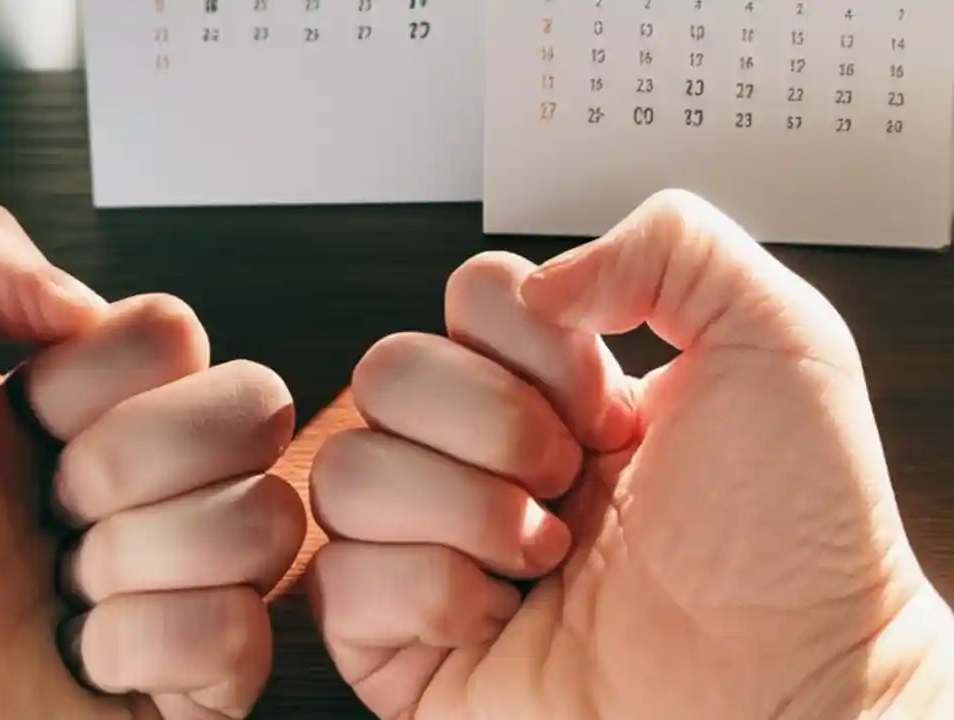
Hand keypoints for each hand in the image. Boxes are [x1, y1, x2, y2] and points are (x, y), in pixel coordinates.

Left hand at [0, 204, 304, 718]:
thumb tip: (84, 297)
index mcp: (110, 399)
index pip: (179, 332)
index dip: (91, 380)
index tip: (20, 425)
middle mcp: (170, 478)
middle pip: (255, 407)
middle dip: (125, 461)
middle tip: (47, 509)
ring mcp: (197, 574)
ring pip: (263, 520)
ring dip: (132, 560)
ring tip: (60, 590)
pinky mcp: (205, 675)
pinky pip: (239, 634)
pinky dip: (140, 645)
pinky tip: (82, 653)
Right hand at [308, 190, 953, 718]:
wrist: (791, 692)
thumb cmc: (798, 543)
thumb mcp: (779, 344)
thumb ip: (671, 244)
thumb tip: (539, 283)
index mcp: (557, 395)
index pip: (467, 300)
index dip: (532, 343)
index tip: (612, 408)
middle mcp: (487, 465)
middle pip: (385, 371)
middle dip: (488, 421)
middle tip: (572, 478)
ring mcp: (439, 552)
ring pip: (345, 470)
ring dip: (457, 507)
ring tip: (543, 552)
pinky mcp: (405, 644)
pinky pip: (338, 579)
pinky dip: (427, 591)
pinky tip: (500, 614)